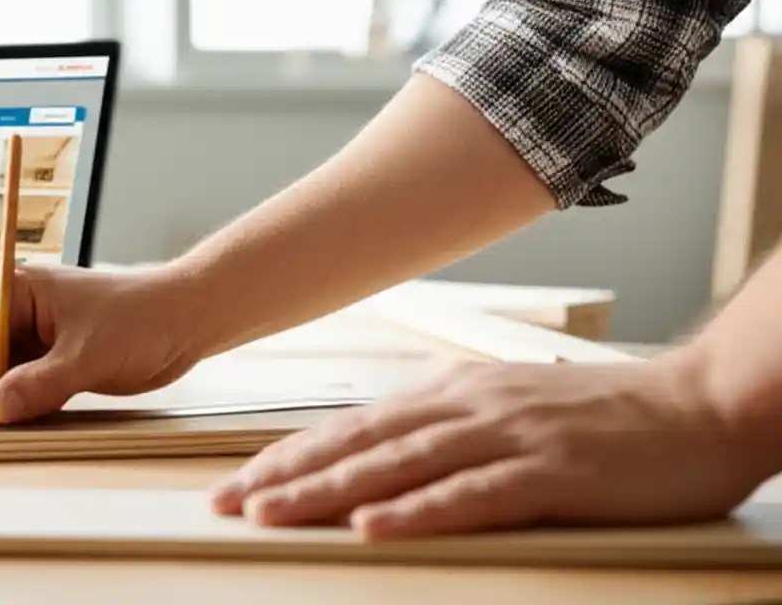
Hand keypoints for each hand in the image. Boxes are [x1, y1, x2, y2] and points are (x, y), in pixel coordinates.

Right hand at [0, 265, 199, 423]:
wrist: (185, 321)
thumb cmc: (142, 318)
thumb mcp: (89, 354)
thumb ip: (40, 383)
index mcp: (15, 292)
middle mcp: (13, 314)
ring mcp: (27, 341)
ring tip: (7, 425)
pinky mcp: (44, 365)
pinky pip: (11, 391)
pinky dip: (11, 410)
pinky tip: (27, 423)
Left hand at [210, 353, 771, 538]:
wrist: (697, 405)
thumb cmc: (603, 414)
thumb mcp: (509, 404)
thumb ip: (449, 417)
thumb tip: (389, 435)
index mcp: (453, 393)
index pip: (353, 427)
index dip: (291, 454)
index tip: (239, 482)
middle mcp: (467, 407)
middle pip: (358, 444)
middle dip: (285, 475)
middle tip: (226, 503)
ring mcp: (507, 435)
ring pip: (397, 466)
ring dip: (327, 492)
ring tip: (270, 513)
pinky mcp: (550, 471)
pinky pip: (472, 494)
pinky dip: (417, 512)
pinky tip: (372, 529)